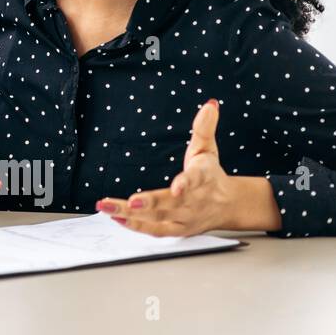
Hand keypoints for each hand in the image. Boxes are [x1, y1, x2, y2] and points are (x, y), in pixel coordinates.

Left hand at [98, 99, 255, 235]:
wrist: (229, 205)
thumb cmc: (212, 174)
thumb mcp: (208, 148)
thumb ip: (204, 128)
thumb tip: (210, 104)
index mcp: (203, 178)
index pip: (195, 179)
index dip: (186, 184)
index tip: (177, 188)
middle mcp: (194, 201)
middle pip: (170, 203)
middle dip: (149, 203)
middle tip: (129, 202)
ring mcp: (185, 218)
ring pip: (158, 219)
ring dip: (131, 215)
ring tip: (106, 207)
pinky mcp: (178, 229)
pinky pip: (156, 231)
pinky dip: (136, 227)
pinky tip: (116, 218)